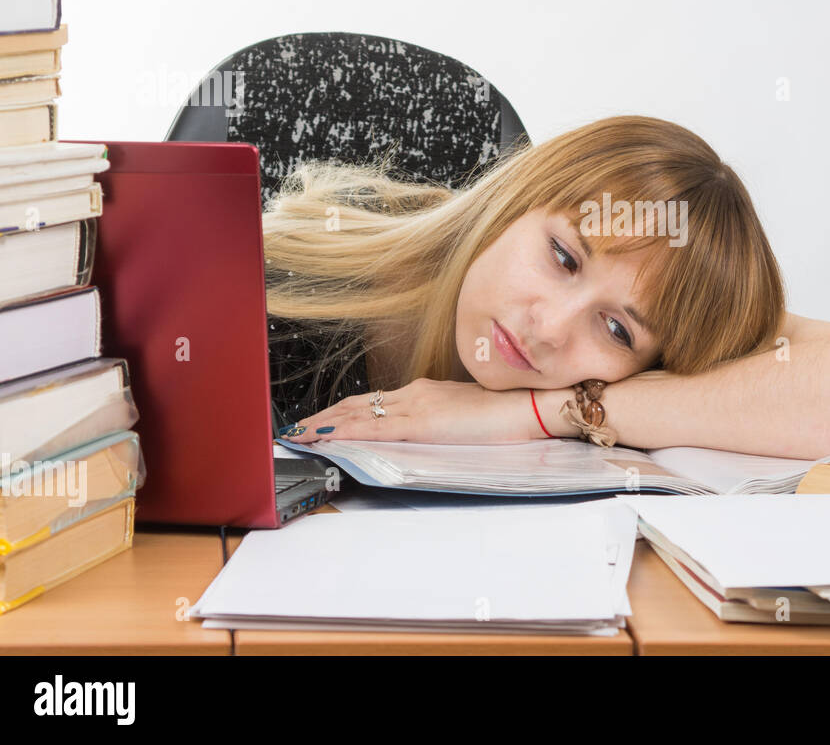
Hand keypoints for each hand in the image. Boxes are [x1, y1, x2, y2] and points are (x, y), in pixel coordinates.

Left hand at [278, 378, 534, 444]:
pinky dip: (345, 431)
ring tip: (301, 433)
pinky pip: (374, 426)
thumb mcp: (468, 418)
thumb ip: (445, 422)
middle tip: (299, 428)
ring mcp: (417, 404)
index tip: (324, 420)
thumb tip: (432, 432)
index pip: (376, 401)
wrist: (531, 407)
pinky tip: (327, 437)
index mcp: (428, 393)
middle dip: (326, 416)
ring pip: (359, 412)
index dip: (346, 411)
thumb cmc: (509, 414)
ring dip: (326, 423)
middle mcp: (416, 393)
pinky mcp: (422, 421)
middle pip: (359, 403)